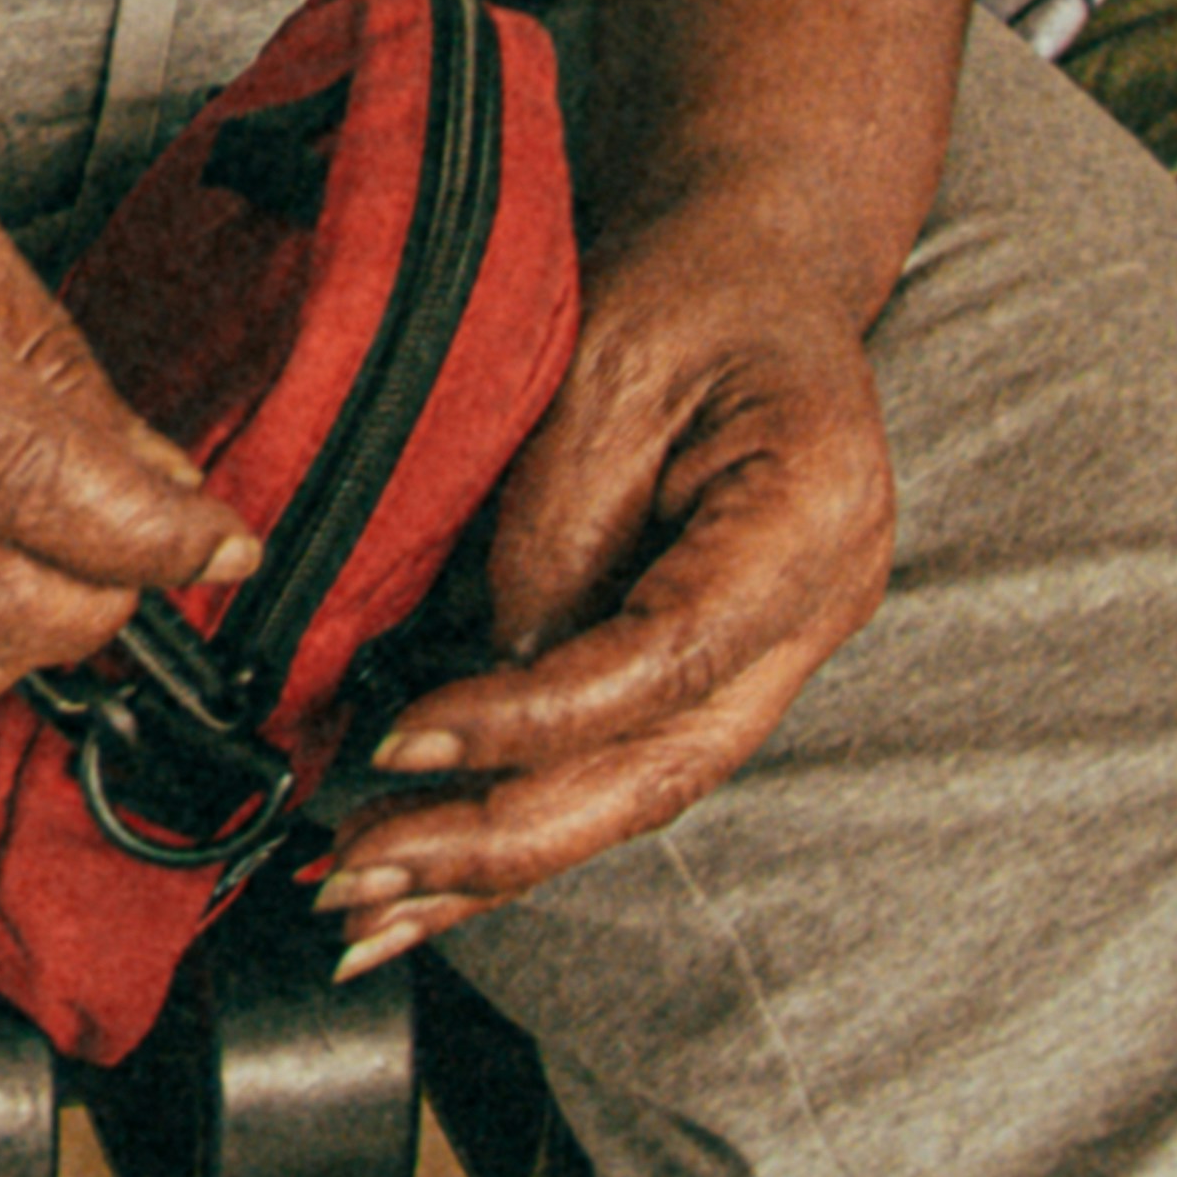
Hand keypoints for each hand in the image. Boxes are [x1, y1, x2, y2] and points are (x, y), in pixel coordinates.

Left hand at [310, 173, 897, 950]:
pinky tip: (426, 884)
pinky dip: (513, 825)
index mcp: (811, 519)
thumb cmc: (687, 290)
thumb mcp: (605, 371)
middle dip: (497, 839)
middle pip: (657, 771)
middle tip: (361, 877)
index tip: (403, 737)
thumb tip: (484, 677)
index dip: (531, 718)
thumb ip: (556, 533)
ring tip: (367, 910)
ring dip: (491, 864)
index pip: (665, 662)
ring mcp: (775, 657)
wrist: (752, 266)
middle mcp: (815, 612)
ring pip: (632, 797)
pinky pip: (613, 770)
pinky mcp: (714, 677)